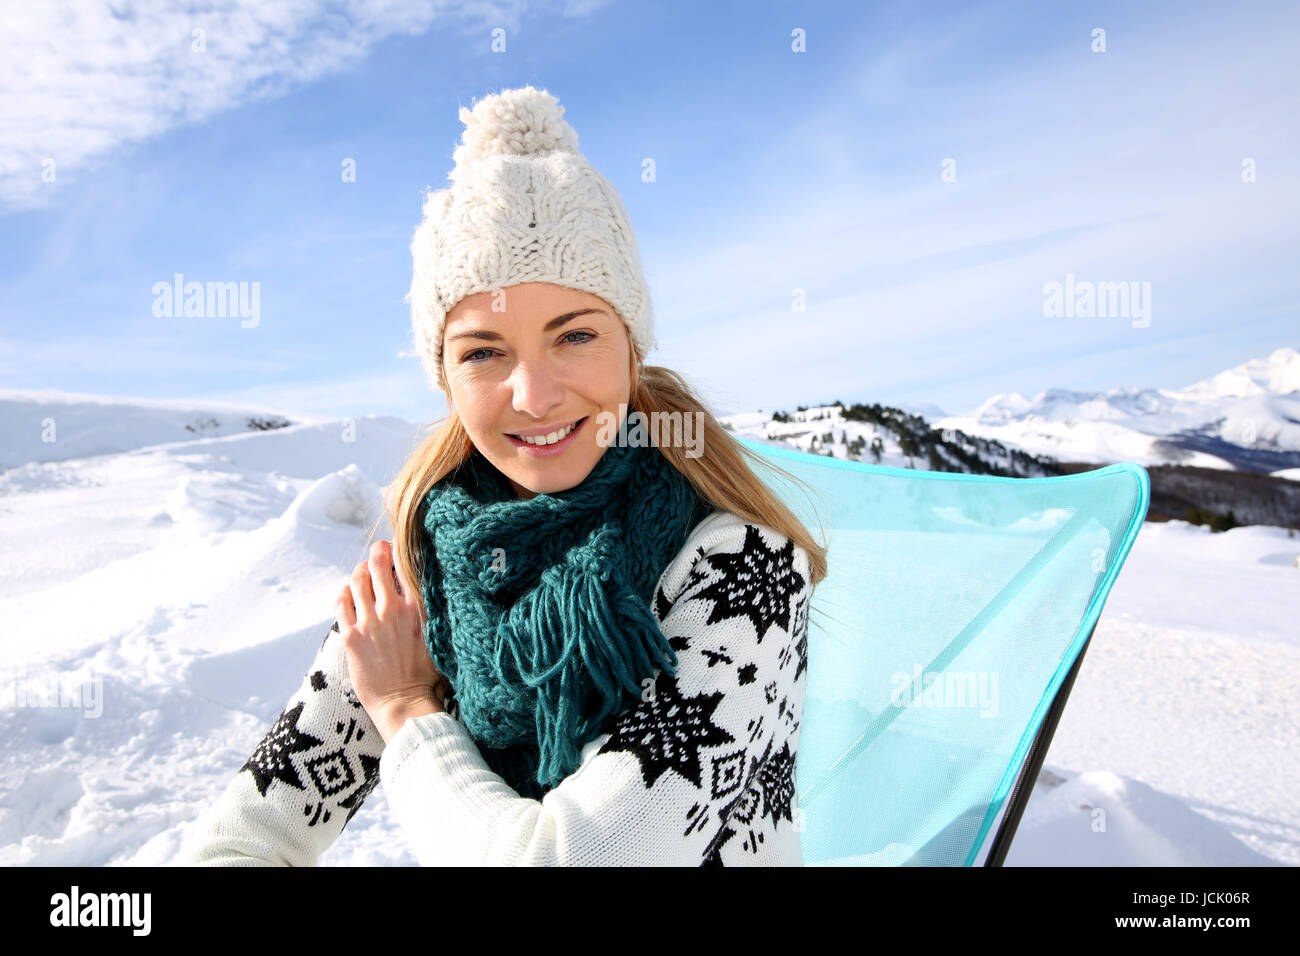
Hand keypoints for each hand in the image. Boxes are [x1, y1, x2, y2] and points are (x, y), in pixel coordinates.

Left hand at [337, 540, 448, 744]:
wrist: (404, 703)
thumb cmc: (426, 676)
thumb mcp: (438, 637)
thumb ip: (431, 613)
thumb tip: (435, 593)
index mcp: (417, 608)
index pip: (406, 566)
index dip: (399, 551)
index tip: (398, 547)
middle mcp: (392, 610)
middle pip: (378, 564)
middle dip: (377, 552)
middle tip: (378, 551)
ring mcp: (369, 621)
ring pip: (357, 580)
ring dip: (360, 571)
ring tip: (362, 572)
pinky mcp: (350, 635)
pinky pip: (341, 602)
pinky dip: (344, 592)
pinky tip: (348, 594)